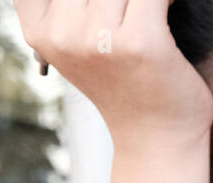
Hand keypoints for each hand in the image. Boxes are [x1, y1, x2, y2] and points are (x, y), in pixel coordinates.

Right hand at [14, 0, 212, 140]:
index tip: (102, 8)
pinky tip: (172, 7)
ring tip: (152, 10)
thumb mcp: (78, 45)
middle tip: (136, 10)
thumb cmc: (126, 87)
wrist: (157, 140)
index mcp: (40, 31)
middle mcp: (62, 33)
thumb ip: (69, 11)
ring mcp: (99, 38)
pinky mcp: (140, 41)